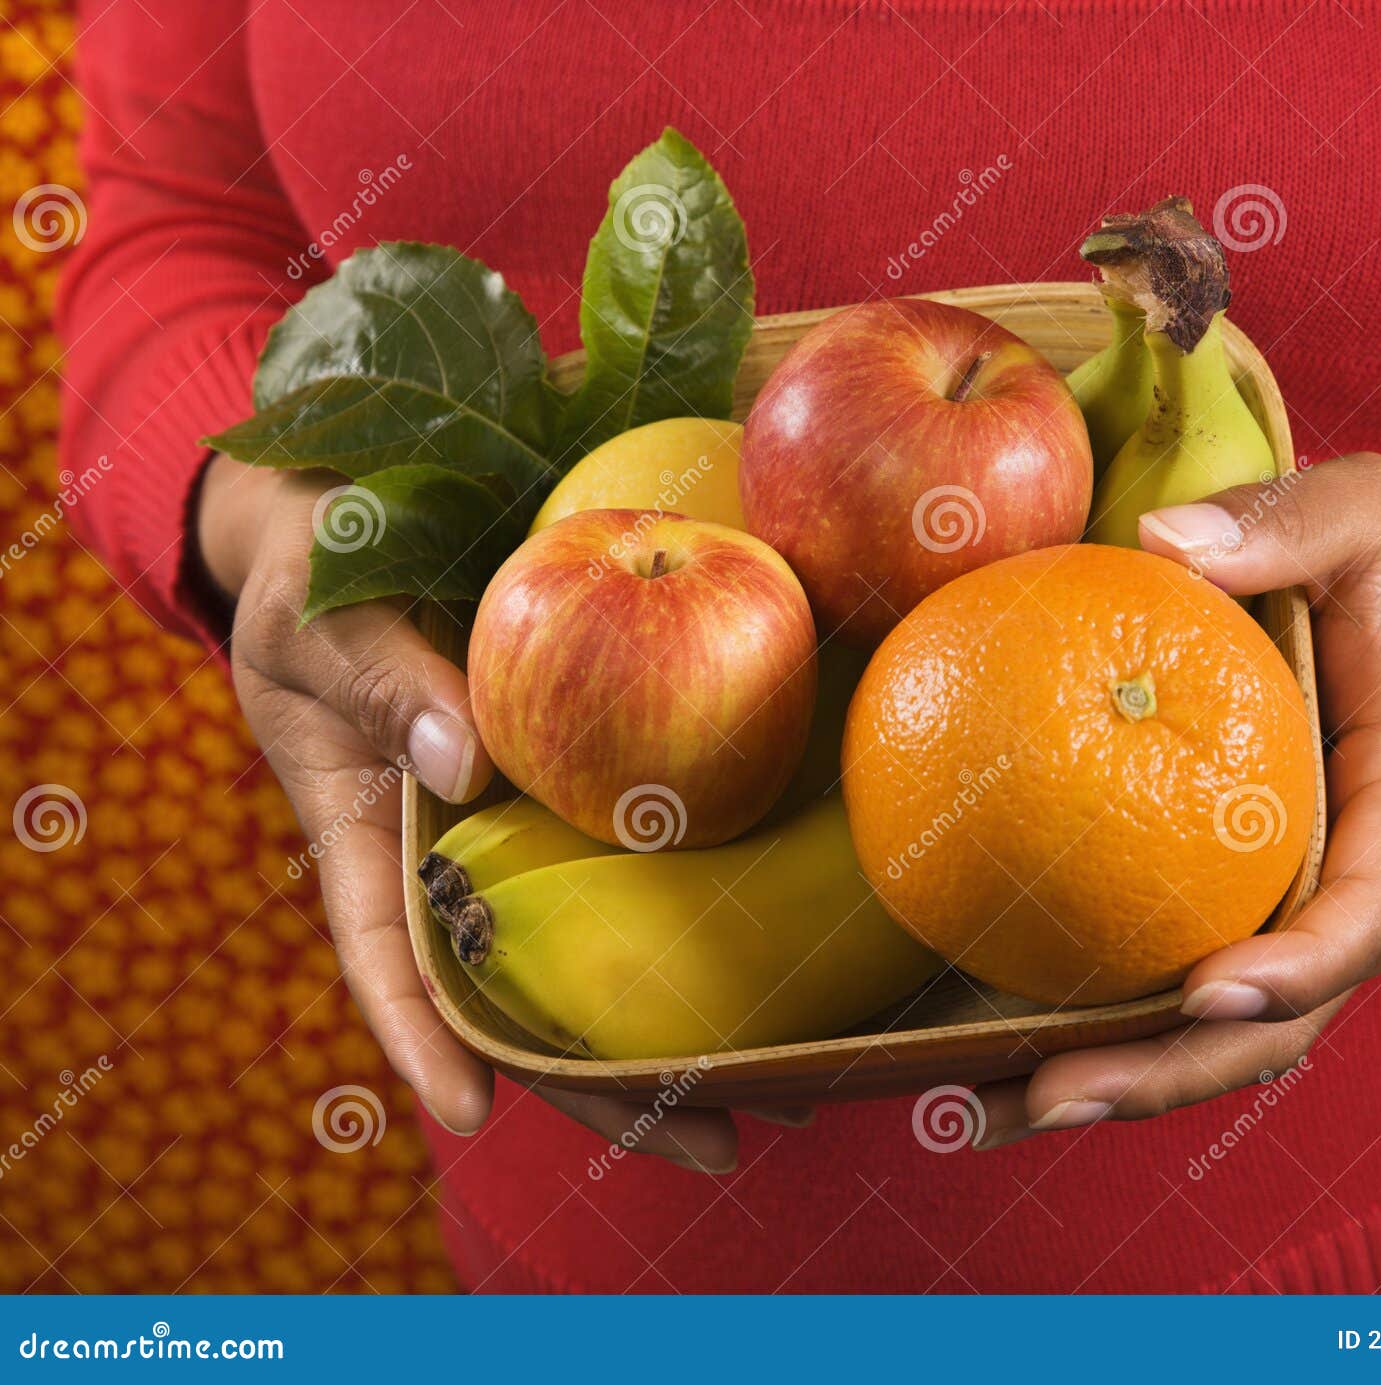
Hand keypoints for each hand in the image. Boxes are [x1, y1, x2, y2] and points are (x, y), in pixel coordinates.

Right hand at [199, 459, 797, 1169]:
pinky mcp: (596, 762)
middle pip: (531, 988)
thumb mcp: (319, 619)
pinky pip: (651, 834)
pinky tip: (796, 933)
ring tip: (793, 1080)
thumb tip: (466, 766)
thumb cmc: (308, 573)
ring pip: (606, 935)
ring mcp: (534, 812)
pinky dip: (710, 886)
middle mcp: (464, 847)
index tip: (467, 1114)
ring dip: (690, 1014)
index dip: (420, 1039)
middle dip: (612, 1082)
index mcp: (371, 834)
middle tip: (721, 1140)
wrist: (357, 510)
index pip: (386, 956)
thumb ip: (383, 683)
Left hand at [972, 454, 1380, 1144]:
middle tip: (1045, 1098)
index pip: (1364, 914)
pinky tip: (981, 1028)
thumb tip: (1165, 540)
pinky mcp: (1231, 899)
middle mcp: (1346, 887)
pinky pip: (1165, 970)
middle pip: (1271, 1024)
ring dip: (1107, 1079)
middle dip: (1164, 1073)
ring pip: (1211, 1032)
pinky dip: (1088, 1015)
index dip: (1299, 968)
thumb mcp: (1367, 518)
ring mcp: (1287, 907)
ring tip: (983, 1109)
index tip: (1211, 992)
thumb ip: (1287, 528)